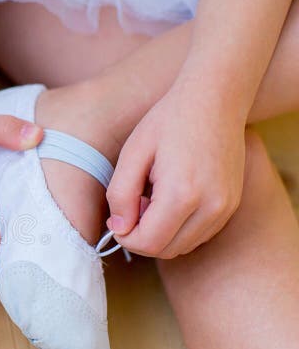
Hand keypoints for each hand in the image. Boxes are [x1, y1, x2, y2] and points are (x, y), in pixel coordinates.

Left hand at [106, 82, 245, 258]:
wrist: (215, 98)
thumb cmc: (168, 121)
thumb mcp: (133, 153)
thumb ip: (120, 194)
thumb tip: (118, 229)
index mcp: (182, 194)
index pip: (147, 243)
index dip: (125, 237)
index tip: (117, 218)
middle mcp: (211, 206)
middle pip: (165, 250)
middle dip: (141, 237)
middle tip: (134, 204)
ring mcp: (226, 207)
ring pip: (183, 246)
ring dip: (160, 234)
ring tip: (152, 199)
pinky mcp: (232, 204)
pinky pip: (199, 234)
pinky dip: (179, 228)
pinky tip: (171, 199)